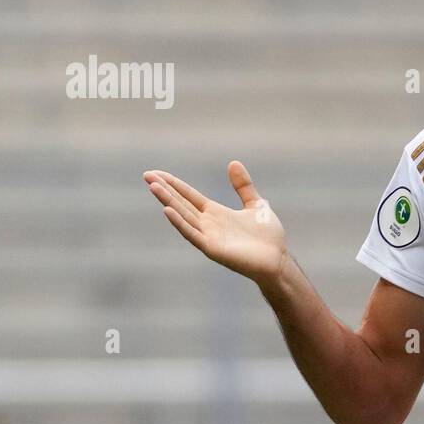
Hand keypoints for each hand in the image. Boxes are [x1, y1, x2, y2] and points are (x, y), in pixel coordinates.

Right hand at [143, 161, 287, 286]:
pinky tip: (167, 210)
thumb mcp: (256, 204)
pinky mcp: (212, 249)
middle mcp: (208, 224)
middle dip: (164, 189)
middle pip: (181, 203)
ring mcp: (208, 236)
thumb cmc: (267, 236)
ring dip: (168, 201)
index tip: (156, 173)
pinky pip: (192, 234)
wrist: (277, 260)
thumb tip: (233, 163)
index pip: (189, 195)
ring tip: (153, 187)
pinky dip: (179, 223)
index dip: (174, 184)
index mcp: (215, 213)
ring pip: (183, 216)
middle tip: (146, 175)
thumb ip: (243, 186)